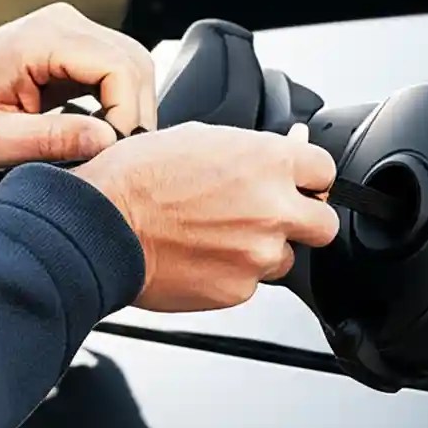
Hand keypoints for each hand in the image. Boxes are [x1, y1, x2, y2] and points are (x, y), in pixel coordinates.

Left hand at [0, 3, 155, 167]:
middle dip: (136, 112)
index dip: (127, 113)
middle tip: (117, 155)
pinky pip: (116, 69)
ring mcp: (69, 29)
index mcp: (42, 39)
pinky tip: (101, 131)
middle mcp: (63, 23)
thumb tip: (109, 140)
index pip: (118, 67)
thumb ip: (52, 139)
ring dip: (130, 107)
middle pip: (134, 63)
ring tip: (108, 145)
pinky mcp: (72, 45)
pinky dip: (119, 101)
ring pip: (132, 65)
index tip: (111, 151)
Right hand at [75, 122, 338, 311]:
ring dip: (261, 249)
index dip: (309, 178)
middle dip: (303, 220)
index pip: (325, 171)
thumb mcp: (200, 137)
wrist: (101, 225)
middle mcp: (273, 208)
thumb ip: (254, 148)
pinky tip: (200, 255)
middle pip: (324, 224)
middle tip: (272, 216)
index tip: (299, 183)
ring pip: (284, 257)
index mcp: (268, 161)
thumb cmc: (138, 177)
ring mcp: (258, 253)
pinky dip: (232, 273)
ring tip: (217, 235)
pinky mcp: (238, 290)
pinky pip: (250, 283)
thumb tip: (290, 146)